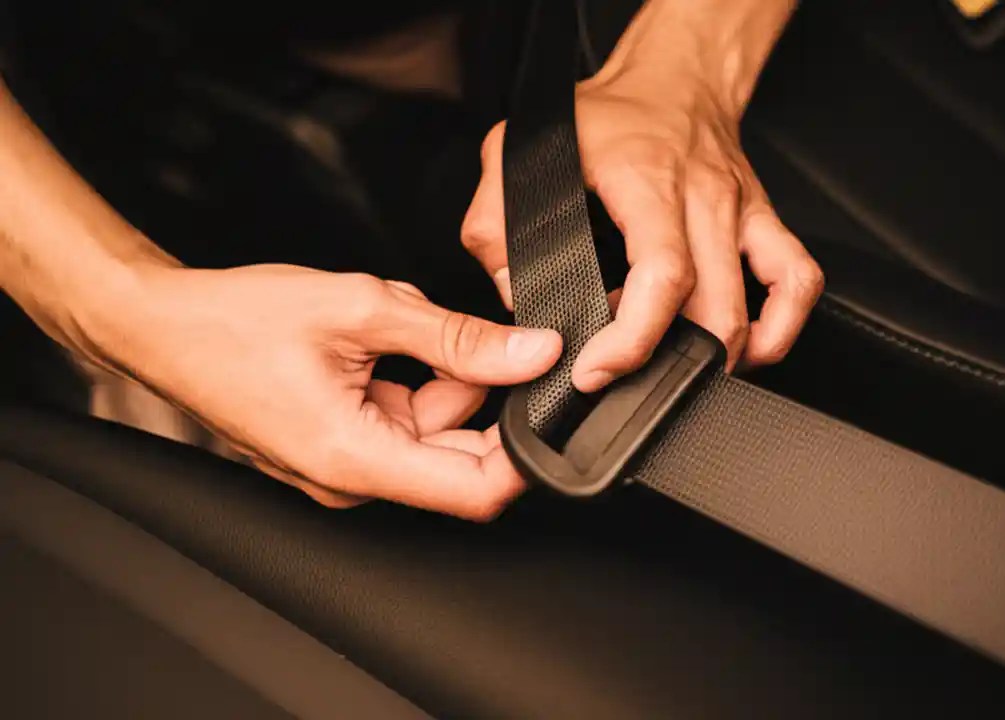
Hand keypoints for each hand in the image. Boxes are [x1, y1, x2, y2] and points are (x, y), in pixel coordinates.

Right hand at [93, 264, 560, 519]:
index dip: (524, 457)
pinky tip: (382, 340)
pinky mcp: (342, 446)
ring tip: (400, 328)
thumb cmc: (237, 321)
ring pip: (435, 432)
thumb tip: (532, 353)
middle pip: (461, 460)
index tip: (547, 407)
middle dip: (481, 397)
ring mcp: (347, 466)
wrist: (165, 326)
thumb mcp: (361, 309)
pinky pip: (404, 421)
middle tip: (472, 337)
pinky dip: (412, 378)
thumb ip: (456, 336)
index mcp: (357, 459)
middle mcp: (354, 478)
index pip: (475, 494)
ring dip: (441, 376)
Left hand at [461, 0, 821, 392]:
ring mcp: (742, 213)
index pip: (662, 276)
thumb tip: (513, 290)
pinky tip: (747, 347)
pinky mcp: (765, 222)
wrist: (674, 79)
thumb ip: (496, 221)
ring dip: (721, 357)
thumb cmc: (605, 116)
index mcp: (648, 182)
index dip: (633, 340)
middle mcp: (704, 200)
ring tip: (679, 370)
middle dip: (672, 364)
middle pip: (715, 309)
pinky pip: (799, 283)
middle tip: (628, 377)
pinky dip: (780, 330)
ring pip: (759, 308)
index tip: (597, 370)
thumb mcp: (521, 149)